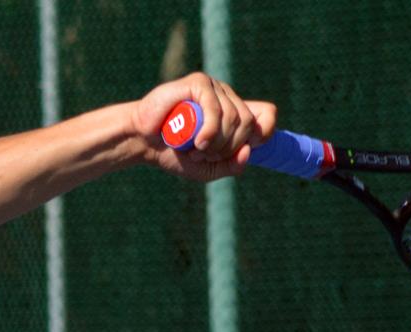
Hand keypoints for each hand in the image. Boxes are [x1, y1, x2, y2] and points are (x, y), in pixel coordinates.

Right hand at [132, 72, 275, 181]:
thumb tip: (248, 152)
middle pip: (248, 122)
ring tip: (195, 150)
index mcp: (234, 112)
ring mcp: (213, 88)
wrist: (142, 141)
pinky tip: (198, 143)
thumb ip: (230, 166)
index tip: (247, 148)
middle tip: (205, 155)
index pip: (267, 114)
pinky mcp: (198, 84)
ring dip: (216, 144)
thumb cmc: (173, 153)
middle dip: (229, 148)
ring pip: (233, 117)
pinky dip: (210, 131)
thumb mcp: (207, 169)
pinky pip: (215, 108)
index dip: (265, 133)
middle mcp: (227, 97)